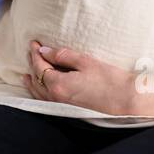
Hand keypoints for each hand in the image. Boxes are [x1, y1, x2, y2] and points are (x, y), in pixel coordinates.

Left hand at [21, 41, 153, 116]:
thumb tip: (43, 51)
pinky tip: (41, 90)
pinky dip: (39, 94)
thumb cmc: (109, 80)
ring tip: (26, 74)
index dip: (35, 53)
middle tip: (31, 51)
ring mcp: (62, 107)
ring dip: (32, 82)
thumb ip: (62, 56)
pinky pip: (47, 101)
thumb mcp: (85, 62)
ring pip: (39, 94)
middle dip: (32, 64)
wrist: (127, 101)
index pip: (39, 66)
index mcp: (58, 85)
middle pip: (37, 80)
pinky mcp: (69, 111)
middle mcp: (56, 98)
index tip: (33, 42)